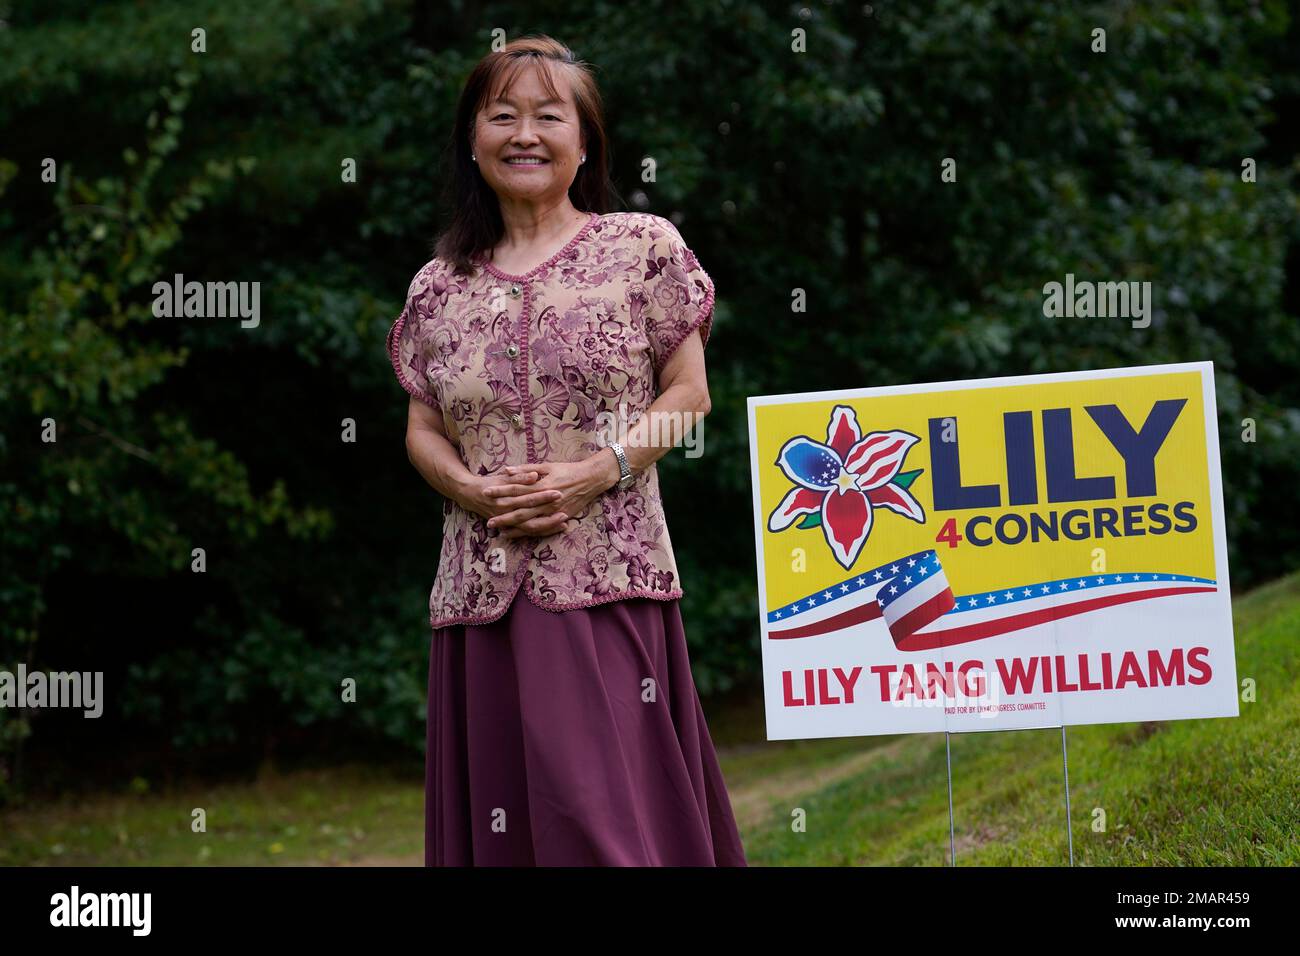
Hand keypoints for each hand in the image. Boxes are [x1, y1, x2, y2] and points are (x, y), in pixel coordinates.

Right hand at [459, 468, 564, 531]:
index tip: (558, 492)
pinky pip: (529, 533)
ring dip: (548, 527)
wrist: (471, 495)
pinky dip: (543, 532)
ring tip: (565, 523)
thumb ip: (520, 475)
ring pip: (530, 528)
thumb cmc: (491, 482)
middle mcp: (507, 512)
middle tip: (565, 512)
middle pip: (530, 517)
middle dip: (549, 516)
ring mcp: (509, 522)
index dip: (543, 496)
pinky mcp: (511, 527)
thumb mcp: (504, 477)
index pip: (528, 497)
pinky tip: (557, 528)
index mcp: (506, 497)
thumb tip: (535, 475)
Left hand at [485, 455, 615, 539]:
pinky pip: (543, 528)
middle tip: (488, 521)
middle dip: (503, 516)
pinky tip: (519, 534)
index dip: (500, 491)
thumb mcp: (547, 466)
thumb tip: (507, 470)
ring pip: (530, 522)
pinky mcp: (560, 517)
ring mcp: (554, 511)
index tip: (486, 493)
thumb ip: (526, 469)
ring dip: (514, 528)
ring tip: (500, 531)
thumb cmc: (568, 470)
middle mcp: (546, 500)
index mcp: (541, 485)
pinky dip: (530, 532)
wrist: (591, 478)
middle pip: (520, 510)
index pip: (516, 489)